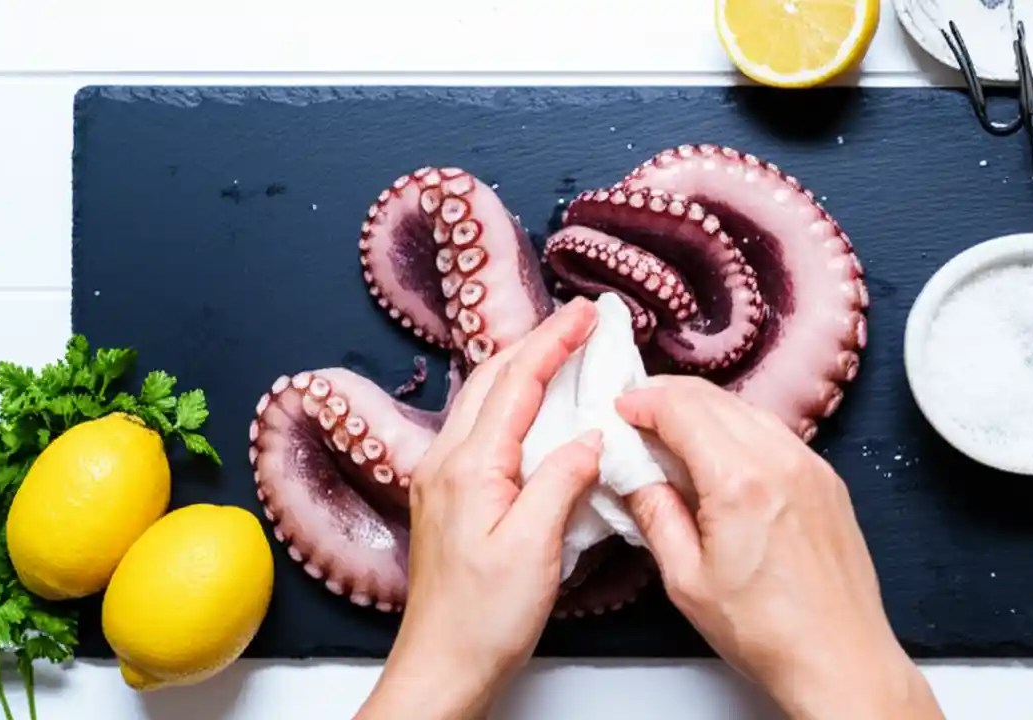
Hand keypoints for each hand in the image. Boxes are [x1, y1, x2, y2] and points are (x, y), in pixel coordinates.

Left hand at [356, 297, 602, 719]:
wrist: (441, 664)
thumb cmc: (483, 619)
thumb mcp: (535, 548)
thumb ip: (563, 481)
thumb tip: (591, 437)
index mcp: (468, 466)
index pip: (517, 382)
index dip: (555, 341)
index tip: (587, 313)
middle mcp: (446, 461)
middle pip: (493, 379)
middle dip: (538, 342)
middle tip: (582, 321)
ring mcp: (442, 477)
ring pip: (484, 400)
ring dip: (524, 368)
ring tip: (564, 351)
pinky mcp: (448, 496)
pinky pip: (482, 429)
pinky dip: (514, 404)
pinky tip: (537, 410)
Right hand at [617, 376, 943, 719]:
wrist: (838, 658)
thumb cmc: (768, 631)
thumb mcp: (685, 579)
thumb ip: (654, 514)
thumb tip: (633, 476)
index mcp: (739, 482)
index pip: (681, 409)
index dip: (644, 401)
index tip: (621, 409)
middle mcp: (781, 461)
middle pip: (714, 398)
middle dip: (669, 396)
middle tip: (639, 413)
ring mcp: (811, 466)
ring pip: (747, 409)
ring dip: (705, 408)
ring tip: (674, 431)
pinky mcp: (827, 480)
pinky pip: (775, 432)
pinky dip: (739, 427)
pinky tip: (720, 453)